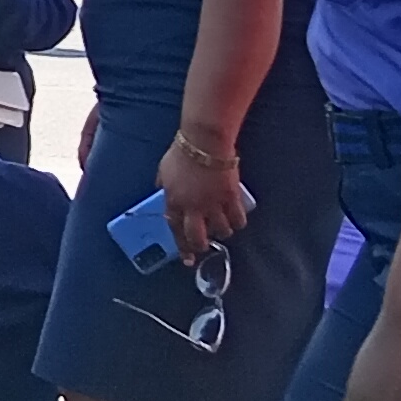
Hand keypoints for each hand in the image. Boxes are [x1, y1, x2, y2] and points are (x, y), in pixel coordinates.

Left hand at [157, 132, 251, 266]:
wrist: (205, 142)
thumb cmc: (182, 152)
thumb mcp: (164, 169)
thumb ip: (164, 184)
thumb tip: (161, 190)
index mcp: (174, 200)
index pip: (175, 229)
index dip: (182, 246)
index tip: (187, 258)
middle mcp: (193, 207)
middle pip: (198, 238)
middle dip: (201, 246)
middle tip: (206, 244)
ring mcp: (213, 204)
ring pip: (221, 231)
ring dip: (222, 232)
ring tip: (223, 227)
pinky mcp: (231, 198)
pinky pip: (238, 219)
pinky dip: (238, 222)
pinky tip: (237, 220)